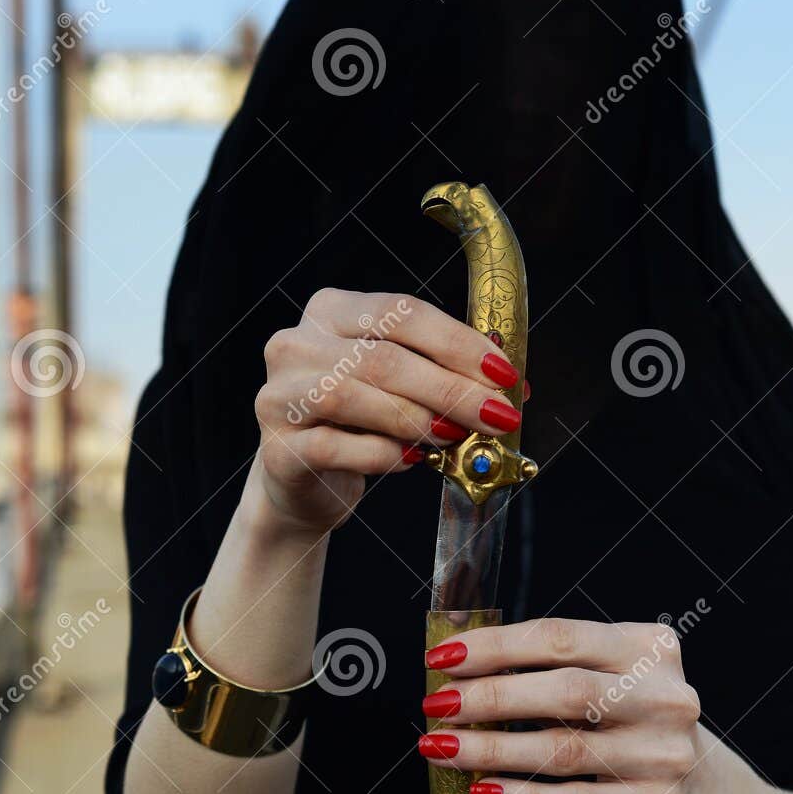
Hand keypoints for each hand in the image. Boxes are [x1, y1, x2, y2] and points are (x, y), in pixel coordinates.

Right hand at [252, 288, 522, 535]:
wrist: (303, 482)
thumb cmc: (360, 425)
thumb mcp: (403, 388)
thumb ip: (446, 376)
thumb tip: (513, 386)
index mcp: (331, 311)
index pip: (401, 312)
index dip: (457, 342)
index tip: (504, 373)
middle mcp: (296, 344)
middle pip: (383, 358)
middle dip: (452, 389)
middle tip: (497, 416)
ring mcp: (279, 395)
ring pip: (354, 397)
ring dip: (418, 419)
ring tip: (456, 437)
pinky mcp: (278, 449)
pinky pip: (338, 447)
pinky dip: (383, 455)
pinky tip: (412, 461)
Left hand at [418, 618, 724, 793]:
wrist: (698, 787)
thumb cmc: (629, 719)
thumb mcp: (608, 676)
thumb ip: (549, 665)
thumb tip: (456, 663)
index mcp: (648, 647)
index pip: (561, 637)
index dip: (496, 646)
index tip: (442, 658)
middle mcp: (664, 696)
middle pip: (565, 691)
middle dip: (489, 697)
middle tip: (436, 705)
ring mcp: (663, 753)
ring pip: (562, 750)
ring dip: (491, 750)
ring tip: (441, 748)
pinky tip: (482, 791)